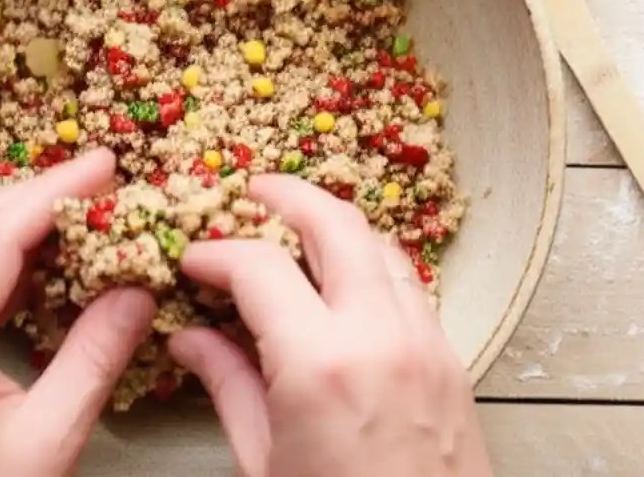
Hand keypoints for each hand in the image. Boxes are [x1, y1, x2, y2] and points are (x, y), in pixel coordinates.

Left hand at [0, 149, 155, 476]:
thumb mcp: (48, 439)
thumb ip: (94, 356)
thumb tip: (137, 290)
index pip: (0, 232)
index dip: (57, 189)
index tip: (107, 165)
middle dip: (39, 192)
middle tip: (101, 177)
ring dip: (19, 223)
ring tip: (82, 210)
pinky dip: (2, 261)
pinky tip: (45, 266)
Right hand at [169, 175, 492, 476]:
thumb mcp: (265, 466)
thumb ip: (228, 388)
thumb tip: (191, 340)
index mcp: (321, 366)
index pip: (259, 266)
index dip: (217, 252)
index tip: (193, 259)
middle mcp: (381, 337)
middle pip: (335, 223)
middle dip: (287, 196)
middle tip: (249, 193)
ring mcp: (426, 343)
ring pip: (381, 244)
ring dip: (334, 224)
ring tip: (293, 227)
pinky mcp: (452, 359)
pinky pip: (408, 283)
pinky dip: (369, 262)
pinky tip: (339, 280)